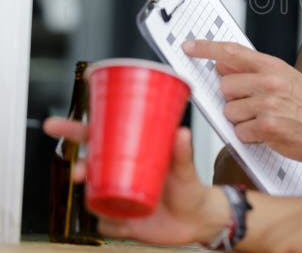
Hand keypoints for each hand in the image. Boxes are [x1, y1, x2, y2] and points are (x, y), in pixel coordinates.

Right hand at [43, 117, 226, 245]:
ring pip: (92, 200)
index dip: (74, 131)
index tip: (54, 126)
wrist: (197, 220)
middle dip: (80, 169)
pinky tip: (131, 223)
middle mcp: (120, 176)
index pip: (98, 139)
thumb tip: (181, 132)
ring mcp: (118, 199)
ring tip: (124, 203)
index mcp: (131, 156)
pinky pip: (104, 225)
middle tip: (81, 173)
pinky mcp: (120, 222)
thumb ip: (183, 153)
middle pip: (88, 168)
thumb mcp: (186, 169)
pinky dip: (113, 225)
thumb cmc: (191, 188)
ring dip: (99, 202)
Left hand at [183, 40, 301, 163]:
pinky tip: (267, 133)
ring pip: (230, 111)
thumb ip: (254, 71)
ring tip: (264, 120)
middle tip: (254, 105)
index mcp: (273, 66)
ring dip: (242, 120)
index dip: (206, 48)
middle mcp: (270, 81)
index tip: (189, 47)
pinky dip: (250, 136)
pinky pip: (239, 132)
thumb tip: (222, 63)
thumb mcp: (286, 79)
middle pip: (225, 86)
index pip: (232, 52)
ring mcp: (269, 104)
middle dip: (233, 99)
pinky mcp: (268, 127)